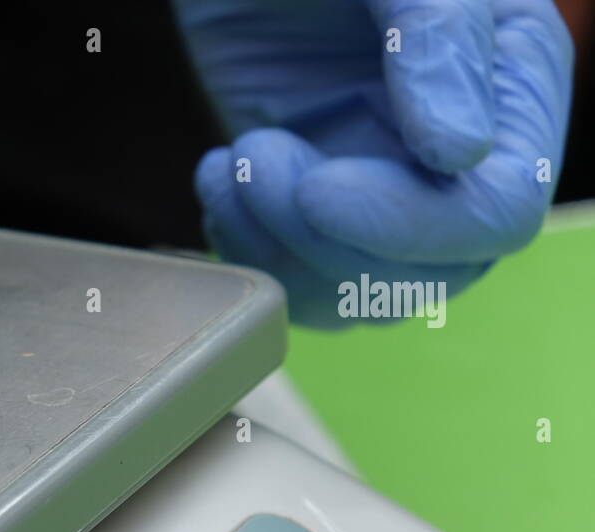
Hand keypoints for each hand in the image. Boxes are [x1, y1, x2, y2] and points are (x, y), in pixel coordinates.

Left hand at [174, 0, 572, 326]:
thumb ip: (435, 41)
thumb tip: (462, 154)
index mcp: (509, 85)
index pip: (497, 215)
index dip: (408, 229)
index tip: (316, 186)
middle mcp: (456, 153)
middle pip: (426, 276)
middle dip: (325, 240)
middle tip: (255, 155)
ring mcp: (381, 183)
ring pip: (356, 294)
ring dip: (278, 249)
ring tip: (231, 162)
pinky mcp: (311, 198)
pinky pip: (296, 275)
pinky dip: (247, 248)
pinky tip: (217, 176)